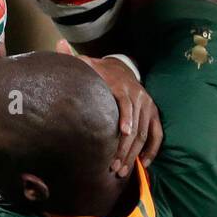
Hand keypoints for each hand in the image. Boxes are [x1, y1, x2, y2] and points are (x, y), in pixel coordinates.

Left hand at [56, 40, 162, 175]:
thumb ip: (72, 58)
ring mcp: (148, 107)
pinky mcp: (154, 114)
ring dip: (134, 154)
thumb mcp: (87, 63)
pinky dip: (152, 149)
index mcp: (123, 86)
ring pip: (145, 134)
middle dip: (125, 148)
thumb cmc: (99, 71)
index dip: (126, 117)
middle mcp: (139, 96)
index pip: (126, 103)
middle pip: (136, 125)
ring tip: (122, 170)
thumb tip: (58, 45)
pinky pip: (157, 134)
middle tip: (114, 166)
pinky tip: (144, 164)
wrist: (122, 67)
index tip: (122, 133)